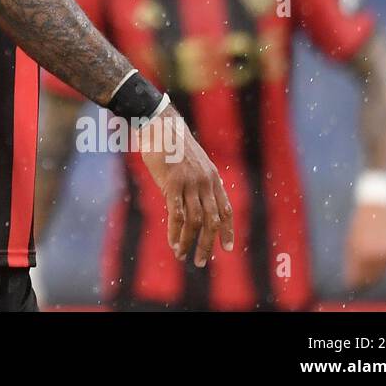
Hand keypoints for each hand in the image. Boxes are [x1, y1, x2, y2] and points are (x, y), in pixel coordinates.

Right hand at [138, 105, 234, 267]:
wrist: (159, 124)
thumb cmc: (171, 142)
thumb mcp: (191, 162)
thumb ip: (195, 182)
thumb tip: (192, 202)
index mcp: (212, 177)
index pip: (225, 210)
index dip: (227, 231)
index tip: (226, 248)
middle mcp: (205, 182)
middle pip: (212, 221)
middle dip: (207, 244)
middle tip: (200, 261)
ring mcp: (190, 183)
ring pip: (195, 221)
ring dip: (189, 242)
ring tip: (183, 255)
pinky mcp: (173, 184)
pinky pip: (177, 214)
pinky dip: (176, 232)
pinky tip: (173, 243)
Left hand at [344, 202, 385, 288]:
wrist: (375, 207)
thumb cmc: (359, 224)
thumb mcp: (351, 240)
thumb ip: (352, 258)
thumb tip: (352, 274)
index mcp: (360, 252)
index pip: (357, 273)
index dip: (353, 280)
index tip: (350, 284)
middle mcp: (374, 254)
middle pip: (369, 274)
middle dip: (363, 280)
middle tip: (358, 283)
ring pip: (380, 271)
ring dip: (374, 275)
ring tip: (367, 278)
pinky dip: (382, 268)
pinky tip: (377, 269)